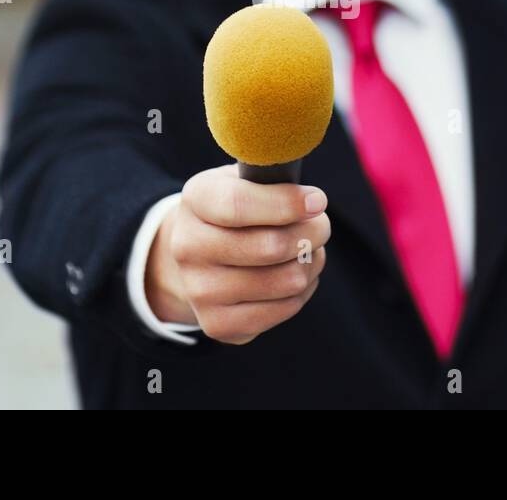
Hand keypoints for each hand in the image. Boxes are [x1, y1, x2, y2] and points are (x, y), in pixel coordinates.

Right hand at [144, 164, 329, 344]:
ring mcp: (199, 290)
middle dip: (311, 234)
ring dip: (310, 263)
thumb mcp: (248, 181)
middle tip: (320, 226)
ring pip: (286, 281)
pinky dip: (303, 290)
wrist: (200, 256)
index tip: (318, 201)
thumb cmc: (237, 211)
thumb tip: (313, 204)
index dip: (286, 204)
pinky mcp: (218, 324)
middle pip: (270, 247)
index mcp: (195, 199)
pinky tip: (294, 274)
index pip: (238, 205)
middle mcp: (187, 247)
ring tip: (308, 251)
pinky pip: (284, 309)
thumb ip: (276, 183)